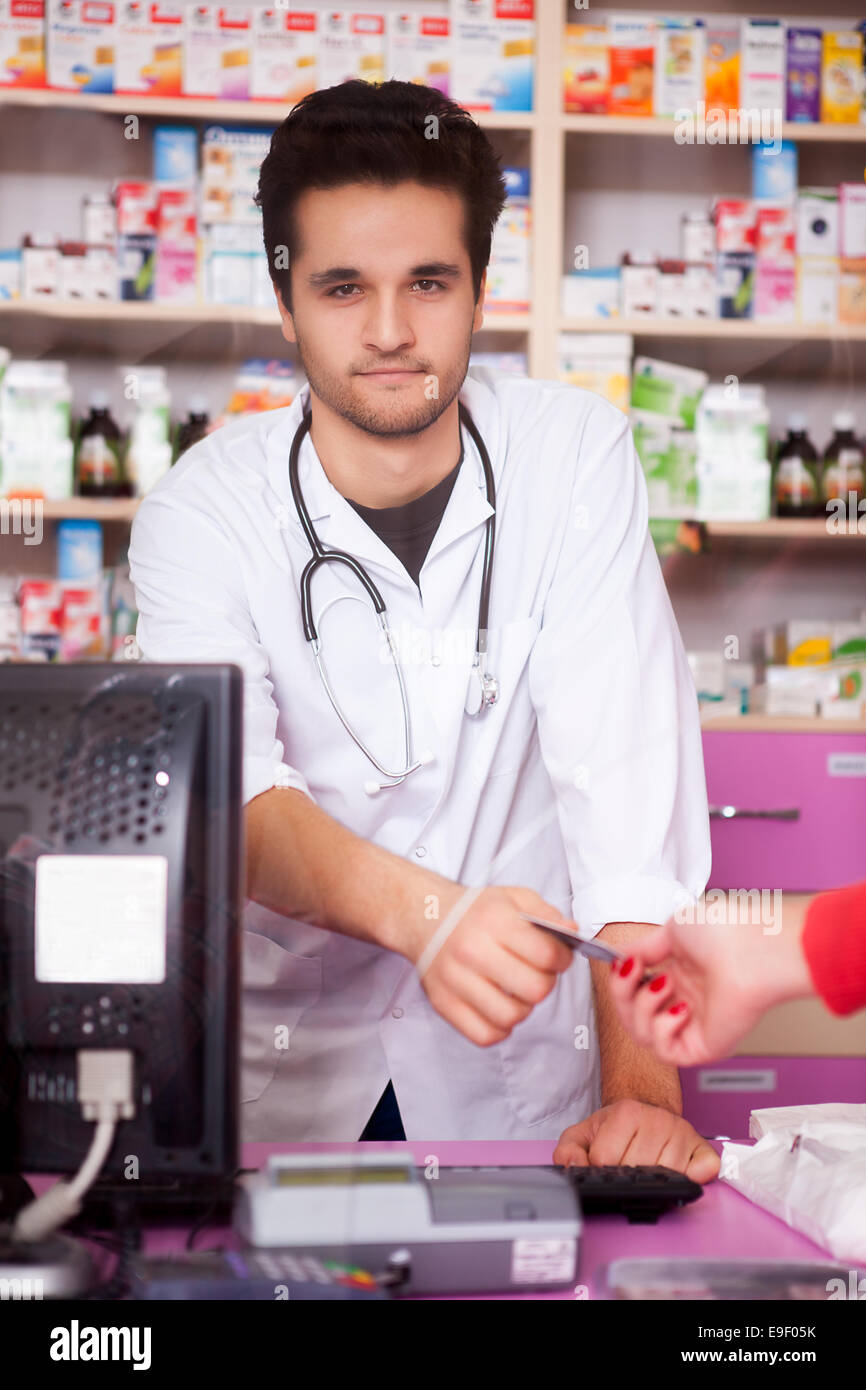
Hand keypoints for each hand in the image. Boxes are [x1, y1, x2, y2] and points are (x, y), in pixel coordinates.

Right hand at [406, 884, 574, 1047]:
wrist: (425, 917)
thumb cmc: (477, 910)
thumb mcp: (514, 898)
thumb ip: (546, 913)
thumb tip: (572, 932)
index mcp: (493, 920)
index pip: (546, 954)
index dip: (563, 959)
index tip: (558, 958)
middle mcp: (471, 950)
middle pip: (534, 990)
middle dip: (546, 984)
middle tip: (538, 974)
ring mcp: (454, 980)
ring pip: (511, 1017)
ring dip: (524, 1008)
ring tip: (518, 991)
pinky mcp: (442, 1003)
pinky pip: (484, 1034)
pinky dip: (500, 1028)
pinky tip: (499, 1007)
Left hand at [554, 1099, 720, 1182]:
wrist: (646, 1110)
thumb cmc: (617, 1127)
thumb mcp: (584, 1133)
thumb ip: (568, 1151)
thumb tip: (574, 1167)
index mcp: (626, 1113)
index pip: (607, 1160)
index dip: (602, 1167)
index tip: (606, 1161)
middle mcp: (657, 1119)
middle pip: (636, 1170)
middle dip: (627, 1174)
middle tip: (628, 1162)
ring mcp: (682, 1132)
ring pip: (666, 1176)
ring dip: (654, 1179)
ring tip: (648, 1164)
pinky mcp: (702, 1147)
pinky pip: (705, 1172)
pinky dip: (694, 1178)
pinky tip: (679, 1172)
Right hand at [607, 909, 811, 1067]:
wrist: (754, 948)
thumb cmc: (727, 932)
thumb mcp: (673, 930)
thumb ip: (643, 948)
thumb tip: (620, 958)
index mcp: (682, 977)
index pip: (635, 992)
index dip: (621, 981)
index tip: (622, 962)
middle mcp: (686, 1002)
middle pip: (631, 1016)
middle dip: (622, 994)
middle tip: (632, 971)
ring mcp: (694, 1025)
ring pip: (642, 1036)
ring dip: (642, 1007)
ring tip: (664, 982)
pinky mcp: (703, 1047)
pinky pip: (665, 1052)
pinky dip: (662, 1029)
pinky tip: (680, 1007)